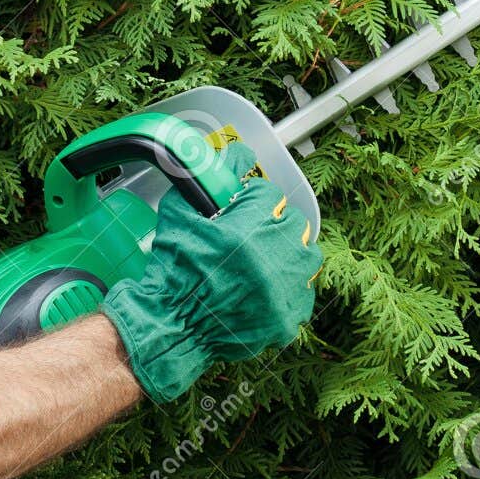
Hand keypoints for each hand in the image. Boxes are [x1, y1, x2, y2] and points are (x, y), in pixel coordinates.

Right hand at [100, 141, 321, 400]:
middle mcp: (276, 254)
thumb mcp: (180, 213)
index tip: (241, 208)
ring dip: (290, 254)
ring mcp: (286, 288)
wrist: (172, 326)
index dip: (252, 199)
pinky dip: (288, 289)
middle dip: (274, 224)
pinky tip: (264, 291)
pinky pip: (302, 293)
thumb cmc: (174, 268)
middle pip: (294, 223)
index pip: (269, 194)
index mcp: (250, 225)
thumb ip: (206, 178)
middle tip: (252, 235)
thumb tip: (234, 152)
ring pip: (307, 256)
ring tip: (264, 262)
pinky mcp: (288, 317)